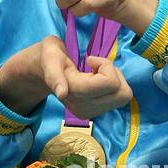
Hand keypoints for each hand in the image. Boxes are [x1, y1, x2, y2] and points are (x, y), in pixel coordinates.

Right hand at [0, 35, 131, 119]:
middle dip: (113, 74)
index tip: (89, 59)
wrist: (43, 70)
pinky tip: (96, 82)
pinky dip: (113, 86)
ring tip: (96, 74)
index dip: (105, 65)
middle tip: (96, 68)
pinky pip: (119, 98)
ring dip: (115, 80)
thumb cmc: (50, 57)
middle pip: (122, 93)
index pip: (110, 83)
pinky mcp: (94, 113)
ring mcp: (89, 113)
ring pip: (124, 96)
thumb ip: (54, 72)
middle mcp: (82, 108)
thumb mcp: (50, 54)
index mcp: (73, 91)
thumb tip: (62, 93)